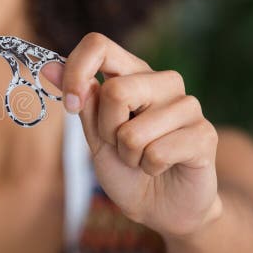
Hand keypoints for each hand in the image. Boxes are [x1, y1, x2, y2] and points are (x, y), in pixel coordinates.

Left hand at [49, 33, 221, 237]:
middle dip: (106, 130)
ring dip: (127, 154)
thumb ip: (80, 101)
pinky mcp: (205, 134)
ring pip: (132, 130)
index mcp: (132, 73)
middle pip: (115, 90)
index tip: (71, 105)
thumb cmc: (126, 168)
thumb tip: (47, 68)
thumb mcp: (94, 135)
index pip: (99, 45)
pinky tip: (160, 168)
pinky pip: (156, 152)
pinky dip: (148, 168)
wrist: (160, 207)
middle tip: (119, 144)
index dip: (76, 71)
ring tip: (141, 158)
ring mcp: (188, 106)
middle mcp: (163, 82)